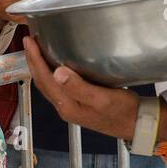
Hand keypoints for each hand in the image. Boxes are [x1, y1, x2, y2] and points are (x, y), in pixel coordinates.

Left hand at [22, 35, 139, 140]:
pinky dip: (51, 73)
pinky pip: (57, 86)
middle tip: (29, 42)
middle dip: (33, 61)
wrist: (138, 125)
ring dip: (40, 67)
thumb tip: (58, 73)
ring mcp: (71, 107)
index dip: (35, 59)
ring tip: (37, 50)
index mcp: (67, 106)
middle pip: (42, 82)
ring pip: (48, 85)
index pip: (44, 79)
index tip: (29, 42)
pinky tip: (56, 64)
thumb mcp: (102, 98)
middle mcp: (65, 107)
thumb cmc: (123, 112)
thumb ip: (79, 87)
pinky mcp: (78, 104)